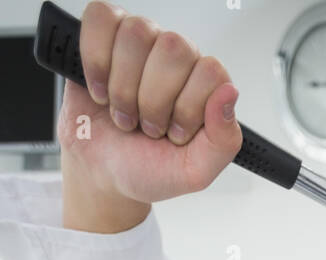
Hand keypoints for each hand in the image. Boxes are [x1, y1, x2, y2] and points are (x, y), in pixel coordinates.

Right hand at [59, 2, 241, 204]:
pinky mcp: (103, 37)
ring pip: (137, 33)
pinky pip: (100, 18)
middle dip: (153, 100)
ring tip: (123, 114)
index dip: (187, 107)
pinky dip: (95, 60)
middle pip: (173, 48)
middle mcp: (175, 59)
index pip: (209, 71)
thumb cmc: (148, 170)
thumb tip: (229, 93)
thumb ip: (223, 140)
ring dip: (123, 87)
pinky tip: (100, 90)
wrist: (102, 175)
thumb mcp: (194, 173)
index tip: (173, 134)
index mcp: (203, 85)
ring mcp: (140, 45)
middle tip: (145, 127)